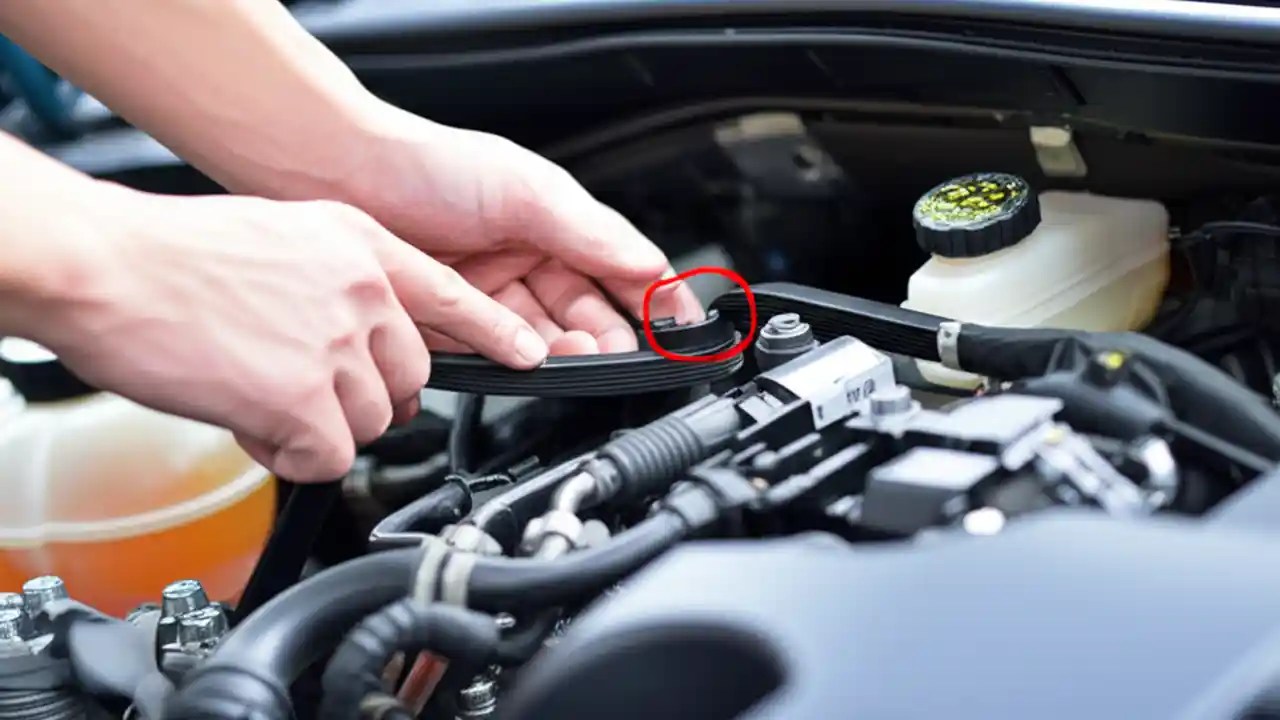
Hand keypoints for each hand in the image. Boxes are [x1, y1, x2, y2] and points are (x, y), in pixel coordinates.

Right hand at [36, 185, 547, 481]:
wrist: (107, 267)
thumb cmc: (173, 257)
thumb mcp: (281, 239)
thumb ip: (337, 283)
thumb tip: (361, 338)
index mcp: (359, 244)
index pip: (451, 295)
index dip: (493, 332)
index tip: (530, 355)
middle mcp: (361, 291)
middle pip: (410, 380)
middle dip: (367, 399)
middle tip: (310, 395)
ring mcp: (338, 346)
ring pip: (372, 423)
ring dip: (320, 427)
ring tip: (260, 396)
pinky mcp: (306, 400)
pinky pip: (329, 456)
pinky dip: (292, 454)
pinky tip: (251, 420)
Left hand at [342, 107, 704, 354]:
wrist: (338, 177)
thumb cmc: (427, 166)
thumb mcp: (525, 191)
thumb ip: (589, 233)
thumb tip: (647, 264)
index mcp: (558, 225)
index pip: (623, 270)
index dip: (656, 301)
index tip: (682, 332)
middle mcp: (529, 261)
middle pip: (590, 314)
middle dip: (610, 338)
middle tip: (619, 355)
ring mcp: (492, 295)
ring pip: (546, 340)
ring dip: (567, 354)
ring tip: (572, 357)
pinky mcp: (453, 325)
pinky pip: (494, 356)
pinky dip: (516, 365)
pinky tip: (529, 362)